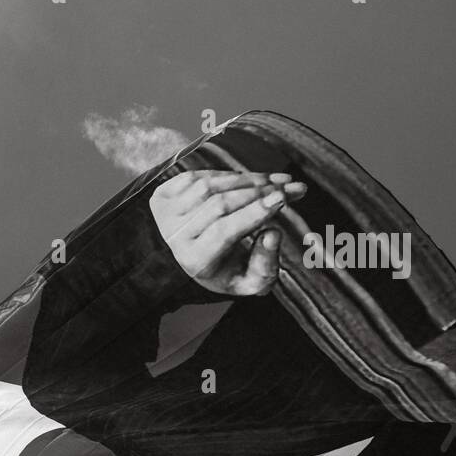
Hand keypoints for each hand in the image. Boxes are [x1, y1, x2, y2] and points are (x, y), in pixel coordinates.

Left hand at [149, 170, 306, 296]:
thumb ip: (265, 266)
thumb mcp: (249, 281)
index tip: (282, 198)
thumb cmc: (226, 269)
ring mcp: (166, 214)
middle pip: (219, 205)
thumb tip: (273, 234)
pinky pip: (201, 176)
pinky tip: (253, 179)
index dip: (254, 212)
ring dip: (249, 179)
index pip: (224, 231)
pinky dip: (230, 175)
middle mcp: (175, 237)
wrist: (191, 257)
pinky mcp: (163, 195)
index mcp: (195, 261)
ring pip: (210, 186)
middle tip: (292, 188)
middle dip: (260, 192)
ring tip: (278, 181)